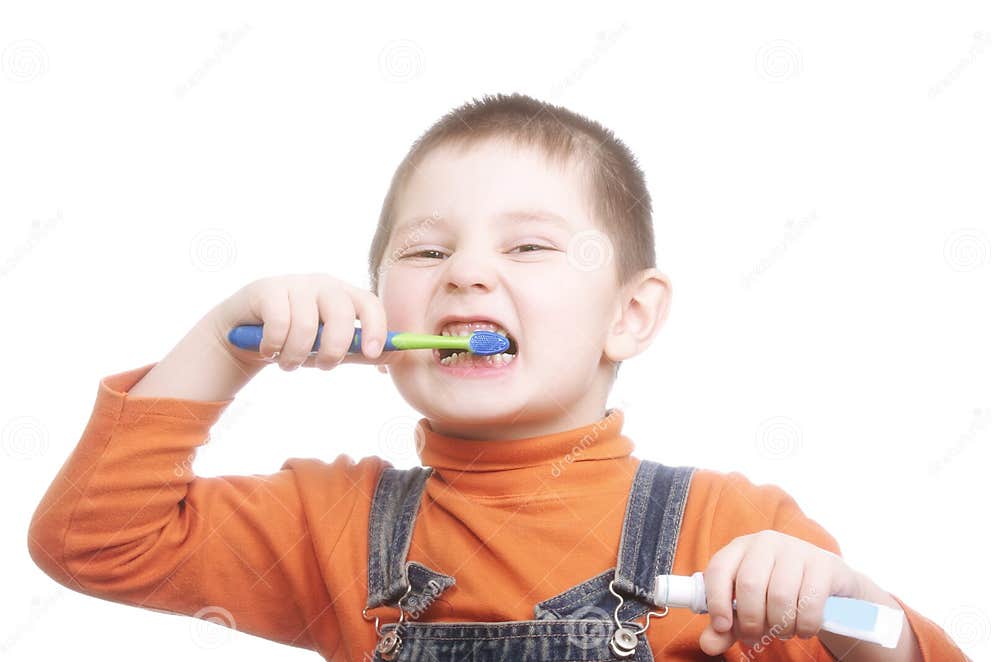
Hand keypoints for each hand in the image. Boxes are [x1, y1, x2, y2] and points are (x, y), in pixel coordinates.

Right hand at [205, 273, 405, 371]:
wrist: (243, 336)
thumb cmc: (295, 341)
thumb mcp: (330, 349)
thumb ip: (361, 352)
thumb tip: (399, 353)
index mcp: (344, 296)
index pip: (369, 303)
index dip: (376, 327)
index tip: (372, 352)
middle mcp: (323, 285)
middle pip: (341, 312)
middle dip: (335, 348)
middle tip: (324, 366)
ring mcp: (294, 284)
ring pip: (307, 325)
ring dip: (296, 355)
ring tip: (287, 362)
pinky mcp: (267, 289)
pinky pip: (279, 323)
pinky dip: (274, 346)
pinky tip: (267, 350)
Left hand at [699, 529, 864, 654]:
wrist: (826, 580)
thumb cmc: (777, 591)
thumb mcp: (747, 606)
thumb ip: (726, 627)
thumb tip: (708, 645)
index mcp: (740, 548)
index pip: (718, 569)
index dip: (717, 601)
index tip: (722, 627)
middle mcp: (765, 542)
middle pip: (750, 585)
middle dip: (750, 620)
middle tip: (756, 635)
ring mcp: (796, 550)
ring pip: (780, 595)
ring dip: (779, 626)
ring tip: (781, 631)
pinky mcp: (823, 564)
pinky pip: (810, 603)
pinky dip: (804, 625)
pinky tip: (803, 628)